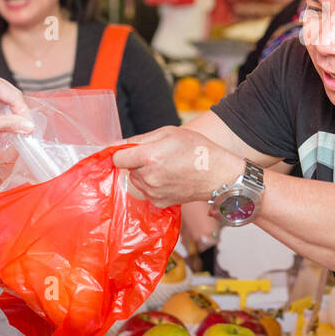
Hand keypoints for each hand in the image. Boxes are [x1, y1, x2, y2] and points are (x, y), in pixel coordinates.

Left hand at [114, 126, 236, 207]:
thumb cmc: (197, 149)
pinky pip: (146, 191)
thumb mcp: (169, 132)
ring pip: (136, 181)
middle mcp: (148, 177)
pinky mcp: (159, 202)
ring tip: (167, 167)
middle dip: (137, 162)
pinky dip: (153, 185)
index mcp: (149, 157)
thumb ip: (140, 138)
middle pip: (128, 169)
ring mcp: (153, 192)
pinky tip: (170, 179)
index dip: (122, 152)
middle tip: (159, 156)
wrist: (218, 174)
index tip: (129, 150)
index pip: (117, 158)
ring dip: (144, 174)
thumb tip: (117, 144)